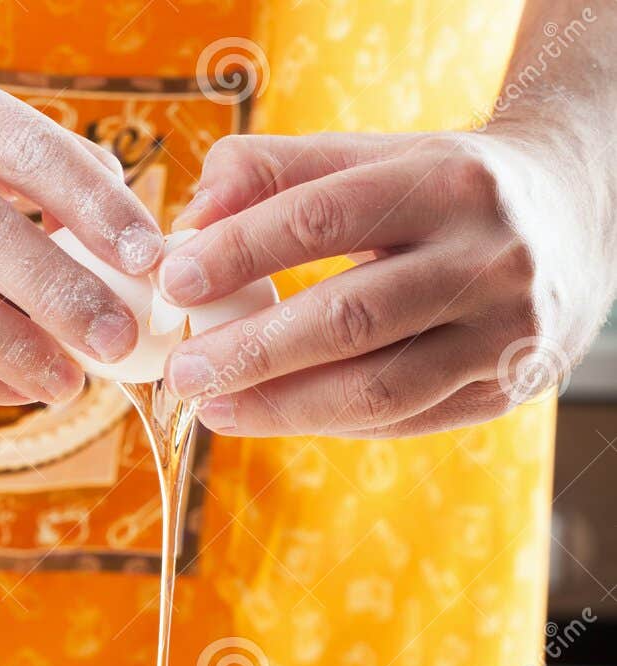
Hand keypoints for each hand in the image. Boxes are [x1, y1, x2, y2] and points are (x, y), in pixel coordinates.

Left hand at [159, 127, 614, 437]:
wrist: (575, 225)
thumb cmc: (445, 192)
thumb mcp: (378, 158)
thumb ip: (282, 171)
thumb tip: (194, 210)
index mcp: (448, 183)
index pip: (325, 216)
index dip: (242, 251)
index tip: (175, 280)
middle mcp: (485, 260)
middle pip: (351, 318)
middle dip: (254, 351)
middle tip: (184, 371)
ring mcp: (501, 335)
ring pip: (378, 389)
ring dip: (283, 406)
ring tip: (214, 407)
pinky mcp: (503, 391)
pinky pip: (401, 420)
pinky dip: (328, 422)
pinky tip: (271, 413)